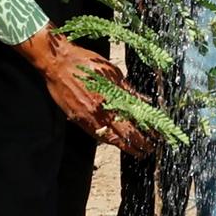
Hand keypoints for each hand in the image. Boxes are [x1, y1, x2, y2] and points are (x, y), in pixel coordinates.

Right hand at [16, 27, 152, 154]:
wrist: (58, 64)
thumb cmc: (86, 63)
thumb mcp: (112, 72)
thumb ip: (128, 89)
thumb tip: (144, 101)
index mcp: (113, 98)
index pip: (136, 120)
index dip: (147, 131)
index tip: (157, 137)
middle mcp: (102, 111)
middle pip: (126, 134)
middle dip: (140, 143)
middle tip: (149, 149)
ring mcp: (89, 118)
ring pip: (111, 139)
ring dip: (126, 147)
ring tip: (137, 152)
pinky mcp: (78, 120)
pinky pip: (96, 135)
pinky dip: (108, 141)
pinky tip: (116, 144)